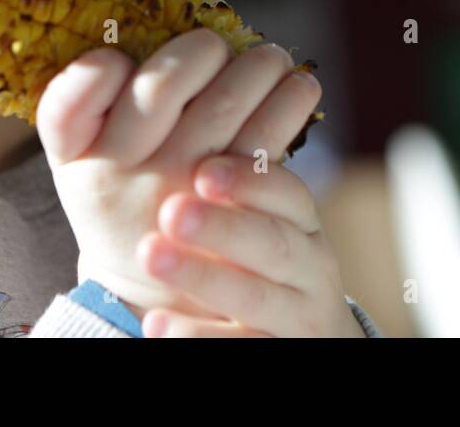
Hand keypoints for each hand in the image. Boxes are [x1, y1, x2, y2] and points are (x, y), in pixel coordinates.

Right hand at [36, 29, 322, 320]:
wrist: (155, 281)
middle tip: (217, 44)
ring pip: (224, 104)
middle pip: (162, 87)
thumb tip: (146, 26)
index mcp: (77, 156)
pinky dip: (290, 100)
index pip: (69, 104)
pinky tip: (298, 85)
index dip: (99, 68)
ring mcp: (181, 191)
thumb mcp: (80, 156)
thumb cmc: (119, 190)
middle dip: (200, 49)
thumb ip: (88, 101)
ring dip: (256, 65)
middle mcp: (123, 174)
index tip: (119, 57)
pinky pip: (268, 138)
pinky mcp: (236, 204)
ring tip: (269, 58)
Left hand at [137, 153, 366, 337]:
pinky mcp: (277, 353)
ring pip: (259, 297)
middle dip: (223, 226)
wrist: (303, 336)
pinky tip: (156, 324)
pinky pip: (243, 347)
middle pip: (274, 243)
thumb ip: (224, 184)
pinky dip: (199, 336)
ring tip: (152, 254)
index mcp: (300, 223)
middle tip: (170, 210)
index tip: (202, 170)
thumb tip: (163, 107)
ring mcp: (297, 314)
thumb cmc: (261, 266)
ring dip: (205, 276)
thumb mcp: (260, 223)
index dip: (249, 181)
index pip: (287, 193)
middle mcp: (308, 266)